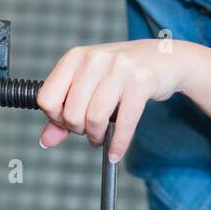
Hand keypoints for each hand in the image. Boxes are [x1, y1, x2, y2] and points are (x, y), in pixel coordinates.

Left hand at [36, 39, 191, 161]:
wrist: (164, 59)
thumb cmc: (121, 73)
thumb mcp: (89, 85)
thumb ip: (65, 111)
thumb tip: (46, 140)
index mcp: (75, 57)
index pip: (47, 98)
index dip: (55, 117)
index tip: (68, 121)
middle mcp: (95, 59)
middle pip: (71, 113)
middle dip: (79, 130)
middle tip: (90, 129)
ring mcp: (119, 69)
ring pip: (95, 118)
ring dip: (97, 137)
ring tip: (102, 135)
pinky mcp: (140, 82)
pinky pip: (124, 123)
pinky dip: (118, 144)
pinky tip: (116, 152)